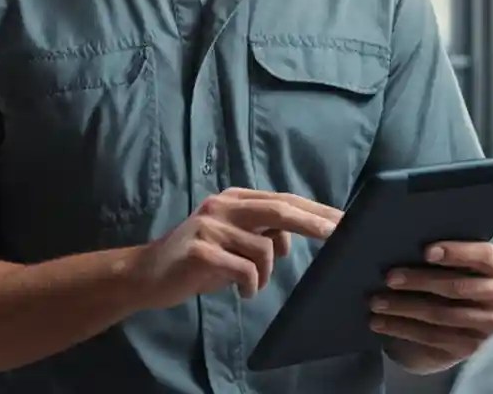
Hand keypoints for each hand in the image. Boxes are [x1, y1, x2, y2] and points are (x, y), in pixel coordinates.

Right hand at [132, 188, 341, 309]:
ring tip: (251, 284)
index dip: (314, 209)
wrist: (148, 274)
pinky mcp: (201, 250)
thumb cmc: (197, 260)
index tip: (344, 220)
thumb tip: (292, 238)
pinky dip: (251, 285)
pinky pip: (244, 270)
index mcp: (234, 199)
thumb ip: (260, 234)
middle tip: (339, 235)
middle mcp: (222, 206)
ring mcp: (210, 226)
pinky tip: (242, 291)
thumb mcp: (233, 242)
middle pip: (278, 210)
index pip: (282, 200)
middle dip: (313, 223)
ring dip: (267, 274)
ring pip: (263, 248)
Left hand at [369, 241, 492, 374]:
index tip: (425, 252)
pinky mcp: (469, 348)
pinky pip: (432, 337)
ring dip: (404, 307)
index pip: (485, 256)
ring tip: (376, 301)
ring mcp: (488, 326)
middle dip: (419, 281)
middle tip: (389, 277)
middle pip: (458, 287)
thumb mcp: (448, 264)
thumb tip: (402, 242)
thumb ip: (438, 253)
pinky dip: (401, 328)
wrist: (448, 323)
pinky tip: (379, 322)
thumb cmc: (445, 278)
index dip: (457, 253)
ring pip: (441, 315)